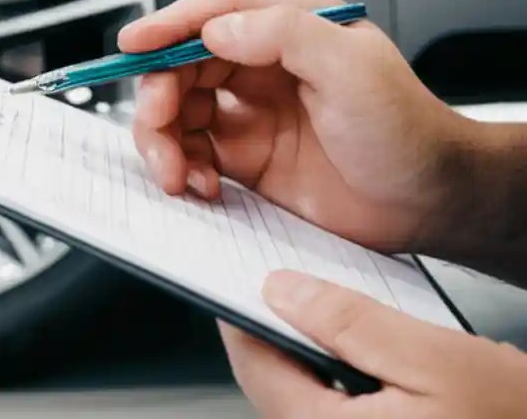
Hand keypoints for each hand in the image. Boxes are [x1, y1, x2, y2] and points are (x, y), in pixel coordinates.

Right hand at [118, 0, 473, 253]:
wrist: (430, 203)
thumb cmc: (408, 131)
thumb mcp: (351, 66)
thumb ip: (283, 35)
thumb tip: (215, 30)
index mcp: (292, 29)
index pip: (217, 11)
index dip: (169, 23)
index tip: (134, 43)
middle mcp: (266, 67)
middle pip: (183, 66)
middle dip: (157, 94)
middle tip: (155, 123)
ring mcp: (253, 115)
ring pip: (179, 113)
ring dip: (162, 141)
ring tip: (175, 173)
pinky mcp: (247, 160)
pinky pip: (193, 156)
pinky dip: (184, 171)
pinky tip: (201, 187)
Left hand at [222, 270, 526, 417]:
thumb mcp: (437, 360)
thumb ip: (351, 324)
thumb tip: (280, 290)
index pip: (253, 368)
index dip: (242, 315)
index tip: (242, 276)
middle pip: (274, 386)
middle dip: (276, 335)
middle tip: (289, 288)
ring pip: (302, 400)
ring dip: (308, 358)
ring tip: (329, 317)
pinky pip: (334, 415)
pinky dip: (337, 382)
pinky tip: (364, 358)